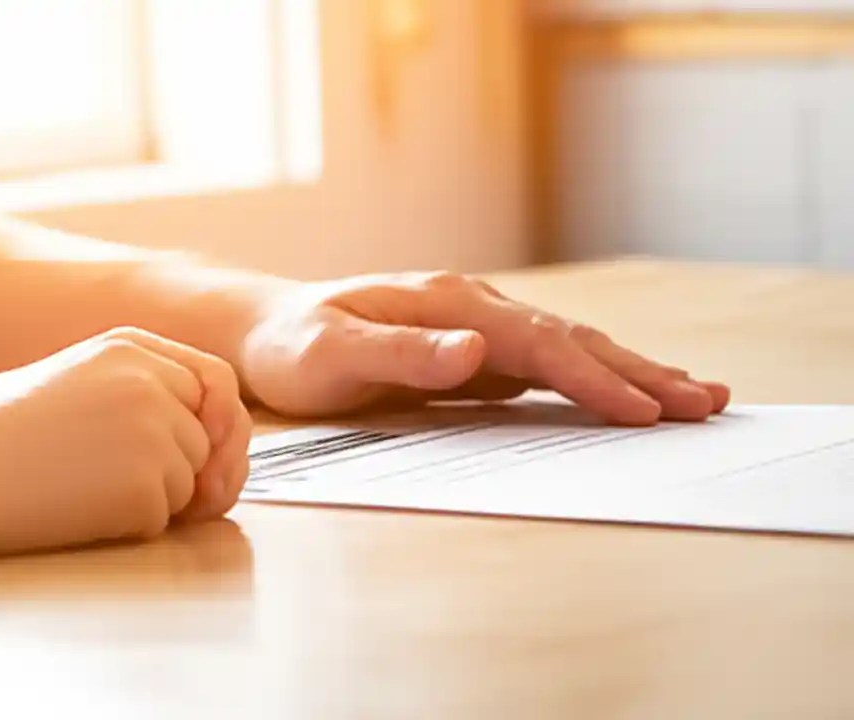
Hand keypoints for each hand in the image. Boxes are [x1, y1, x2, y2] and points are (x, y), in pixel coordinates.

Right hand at [0, 327, 250, 552]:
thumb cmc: (14, 430)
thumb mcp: (84, 375)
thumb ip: (150, 383)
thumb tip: (227, 430)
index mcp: (134, 347)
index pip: (215, 383)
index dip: (215, 422)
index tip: (202, 451)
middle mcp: (151, 384)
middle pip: (204, 440)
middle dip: (178, 466)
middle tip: (116, 476)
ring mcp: (152, 435)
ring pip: (189, 482)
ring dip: (153, 498)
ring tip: (85, 484)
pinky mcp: (144, 487)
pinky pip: (163, 519)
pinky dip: (131, 525)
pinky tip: (82, 508)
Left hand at [239, 271, 729, 424]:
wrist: (267, 330)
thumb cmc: (291, 348)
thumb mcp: (329, 355)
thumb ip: (398, 352)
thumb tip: (472, 351)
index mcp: (445, 303)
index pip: (535, 342)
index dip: (591, 376)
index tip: (642, 407)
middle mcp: (471, 307)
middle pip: (569, 338)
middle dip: (638, 371)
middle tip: (707, 402)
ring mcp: (476, 326)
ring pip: (567, 347)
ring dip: (630, 370)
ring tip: (695, 394)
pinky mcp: (473, 352)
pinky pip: (546, 365)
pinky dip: (594, 379)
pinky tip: (626, 392)